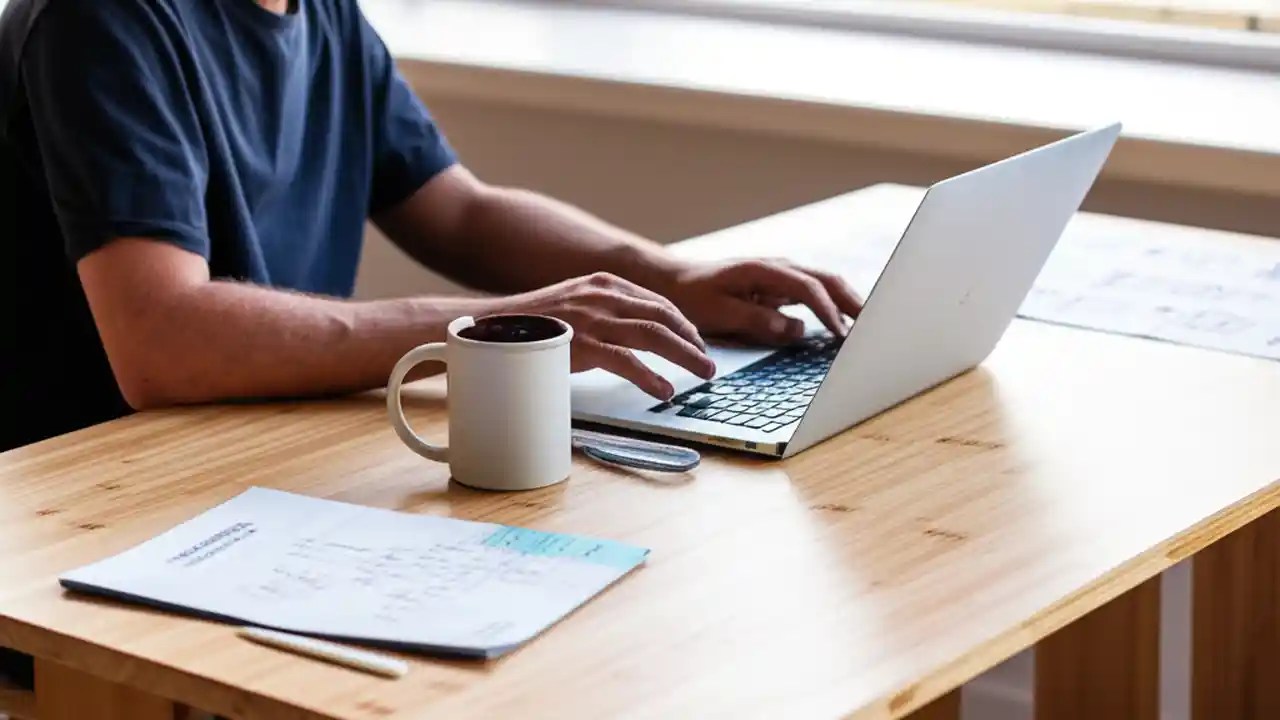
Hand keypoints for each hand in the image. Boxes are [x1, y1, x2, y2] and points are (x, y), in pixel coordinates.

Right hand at [496, 272, 715, 398]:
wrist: (490, 326)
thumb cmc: (531, 323)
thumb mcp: (573, 304)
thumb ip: (602, 311)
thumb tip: (630, 332)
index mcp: (604, 284)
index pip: (657, 301)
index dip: (682, 323)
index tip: (695, 341)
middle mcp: (603, 296)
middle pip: (664, 316)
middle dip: (692, 340)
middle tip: (707, 361)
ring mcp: (593, 319)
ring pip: (655, 335)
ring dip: (685, 356)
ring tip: (702, 374)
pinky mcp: (583, 344)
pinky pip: (628, 361)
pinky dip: (651, 377)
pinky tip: (664, 390)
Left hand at [656, 259, 863, 344]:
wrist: (676, 281)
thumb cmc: (694, 297)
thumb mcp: (719, 312)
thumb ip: (757, 320)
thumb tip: (798, 330)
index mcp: (764, 270)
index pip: (808, 288)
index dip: (828, 311)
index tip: (842, 335)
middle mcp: (779, 267)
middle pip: (828, 280)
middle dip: (853, 302)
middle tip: (876, 328)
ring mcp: (782, 275)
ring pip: (826, 284)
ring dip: (849, 302)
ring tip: (870, 328)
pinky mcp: (781, 286)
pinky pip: (815, 293)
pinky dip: (834, 305)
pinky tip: (845, 325)